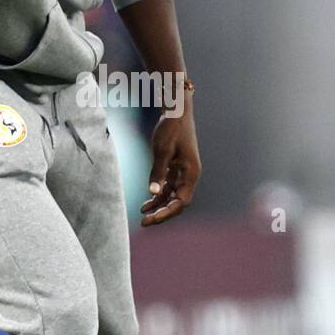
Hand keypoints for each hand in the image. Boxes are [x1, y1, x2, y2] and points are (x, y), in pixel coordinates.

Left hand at [140, 107, 201, 225]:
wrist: (177, 112)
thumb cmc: (171, 129)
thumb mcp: (162, 150)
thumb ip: (157, 172)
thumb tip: (152, 193)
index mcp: (191, 173)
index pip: (181, 202)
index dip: (166, 212)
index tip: (151, 218)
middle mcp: (189, 176)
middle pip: (178, 203)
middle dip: (162, 213)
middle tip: (145, 223)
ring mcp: (183, 173)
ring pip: (172, 197)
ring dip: (159, 206)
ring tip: (143, 215)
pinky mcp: (176, 169)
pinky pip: (168, 188)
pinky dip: (158, 196)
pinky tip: (146, 203)